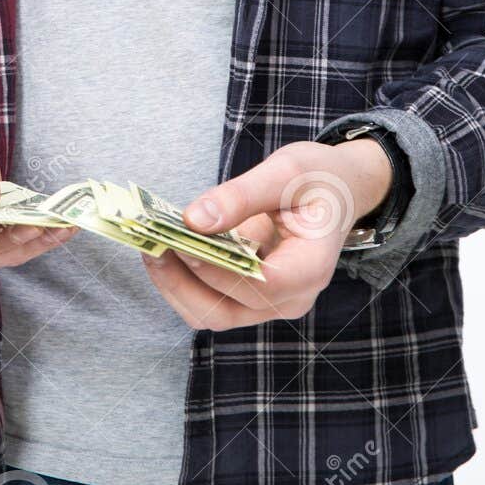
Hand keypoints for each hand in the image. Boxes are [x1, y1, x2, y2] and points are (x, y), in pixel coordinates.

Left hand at [140, 138, 392, 331]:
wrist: (335, 191)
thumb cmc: (318, 178)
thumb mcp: (286, 171)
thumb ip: (242, 195)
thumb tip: (194, 220)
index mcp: (311, 267)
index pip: (262, 284)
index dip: (218, 269)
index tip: (181, 240)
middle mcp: (290, 297)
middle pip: (228, 310)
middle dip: (184, 282)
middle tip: (152, 244)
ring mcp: (268, 302)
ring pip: (212, 313)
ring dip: (176, 286)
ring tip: (150, 247)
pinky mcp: (248, 296)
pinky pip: (209, 301)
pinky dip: (182, 281)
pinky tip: (164, 250)